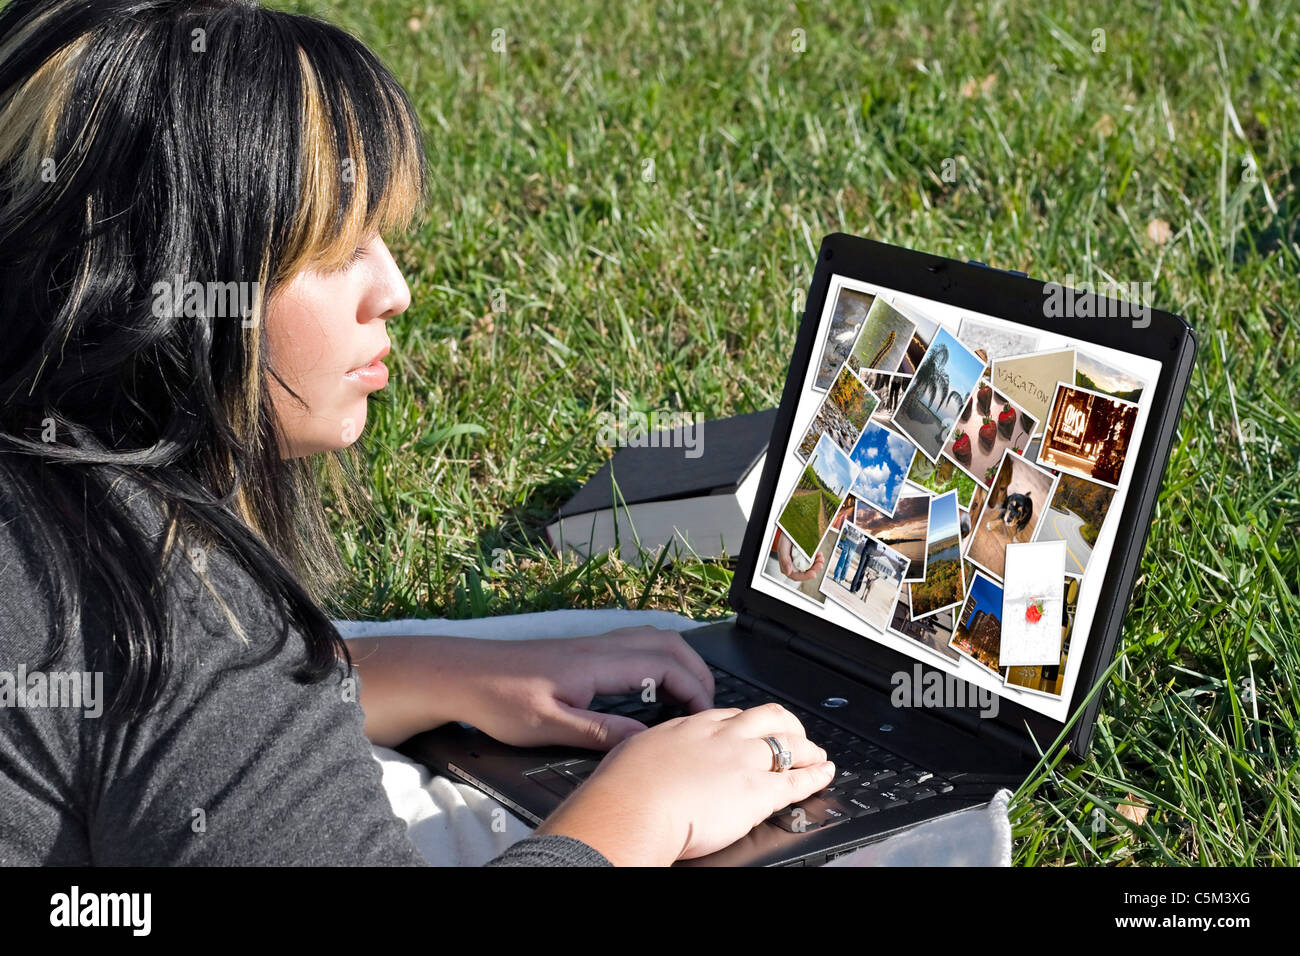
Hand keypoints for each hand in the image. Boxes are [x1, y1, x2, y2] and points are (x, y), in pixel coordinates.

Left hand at [448, 626, 714, 750]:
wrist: (465, 674)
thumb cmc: (500, 699)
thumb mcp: (550, 725)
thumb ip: (600, 731)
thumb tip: (645, 737)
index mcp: (598, 662)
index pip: (665, 664)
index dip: (693, 688)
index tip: (702, 716)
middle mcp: (601, 646)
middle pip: (669, 643)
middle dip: (699, 670)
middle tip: (709, 705)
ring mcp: (594, 644)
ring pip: (654, 638)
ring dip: (682, 662)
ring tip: (691, 695)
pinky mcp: (585, 651)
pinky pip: (638, 644)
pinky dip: (662, 659)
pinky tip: (656, 684)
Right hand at [535, 702, 834, 864]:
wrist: (635, 806)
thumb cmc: (623, 789)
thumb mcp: (632, 753)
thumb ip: (652, 752)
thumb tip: (647, 757)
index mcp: (690, 727)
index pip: (729, 715)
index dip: (747, 723)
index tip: (751, 728)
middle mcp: (721, 736)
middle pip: (766, 718)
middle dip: (785, 724)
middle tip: (794, 734)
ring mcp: (743, 760)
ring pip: (788, 743)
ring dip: (807, 748)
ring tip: (817, 754)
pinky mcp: (758, 791)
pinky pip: (797, 779)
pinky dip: (816, 775)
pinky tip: (825, 773)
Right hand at [777, 534, 823, 580]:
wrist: (792, 529)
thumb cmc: (785, 538)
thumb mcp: (783, 548)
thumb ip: (784, 560)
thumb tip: (788, 572)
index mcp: (787, 566)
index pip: (796, 576)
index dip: (805, 576)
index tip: (813, 574)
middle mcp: (794, 565)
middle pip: (805, 573)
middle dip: (814, 570)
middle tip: (819, 565)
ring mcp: (801, 561)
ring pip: (811, 568)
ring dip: (817, 564)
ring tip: (820, 558)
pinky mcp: (806, 557)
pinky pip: (814, 561)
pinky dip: (818, 558)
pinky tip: (819, 554)